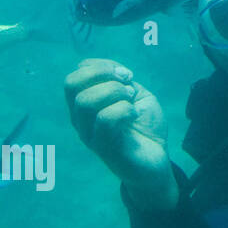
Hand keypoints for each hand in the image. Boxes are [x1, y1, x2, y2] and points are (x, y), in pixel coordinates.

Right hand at [64, 59, 176, 210]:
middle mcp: (80, 120)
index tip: (127, 75)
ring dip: (115, 92)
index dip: (100, 66)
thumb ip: (121, 81)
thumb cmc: (144, 127)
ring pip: (85, 101)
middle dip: (104, 74)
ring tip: (132, 100)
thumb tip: (113, 71)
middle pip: (72, 84)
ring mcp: (89, 134)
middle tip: (128, 85)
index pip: (74, 77)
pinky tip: (135, 115)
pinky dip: (125, 110)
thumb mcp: (135, 96)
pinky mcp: (104, 148)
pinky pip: (105, 119)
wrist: (156, 161)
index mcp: (84, 106)